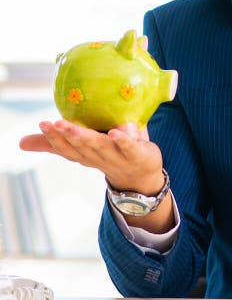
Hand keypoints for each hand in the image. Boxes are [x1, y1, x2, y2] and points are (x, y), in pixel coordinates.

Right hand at [19, 120, 163, 194]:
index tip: (42, 123)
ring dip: (87, 138)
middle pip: (80, 148)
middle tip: (51, 123)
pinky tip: (116, 132)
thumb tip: (20, 142)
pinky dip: (122, 140)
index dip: (53, 138)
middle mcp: (99, 157)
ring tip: (73, 128)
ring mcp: (118, 158)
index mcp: (85, 155)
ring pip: (100, 147)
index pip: (66, 148)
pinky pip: (129, 147)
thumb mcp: (84, 148)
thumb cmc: (110, 154)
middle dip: (65, 136)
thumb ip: (58, 144)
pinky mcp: (138, 155)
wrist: (142, 176)